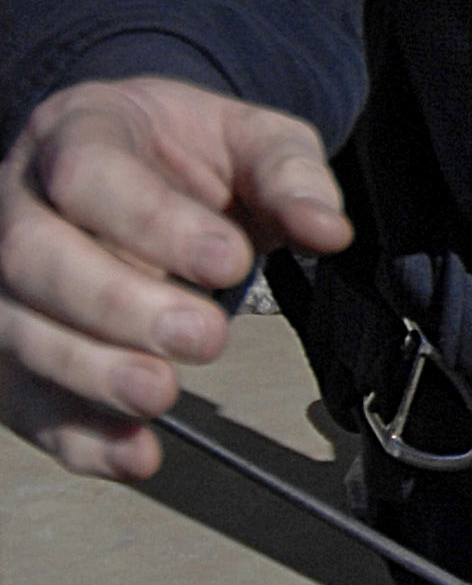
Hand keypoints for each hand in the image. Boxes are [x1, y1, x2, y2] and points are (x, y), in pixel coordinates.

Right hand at [0, 76, 349, 480]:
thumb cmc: (185, 152)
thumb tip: (326, 228)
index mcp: (78, 133)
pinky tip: (136, 452)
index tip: (230, 261)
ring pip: (16, 331)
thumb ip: (290, 175)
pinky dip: (78, 436)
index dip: (153, 224)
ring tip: (160, 392)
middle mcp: (21, 203)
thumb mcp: (250, 139)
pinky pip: (24, 400)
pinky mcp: (16, 350)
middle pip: (33, 256)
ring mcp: (8, 281)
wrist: (141, 163)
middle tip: (203, 335)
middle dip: (117, 305)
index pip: (89, 174)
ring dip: (89, 373)